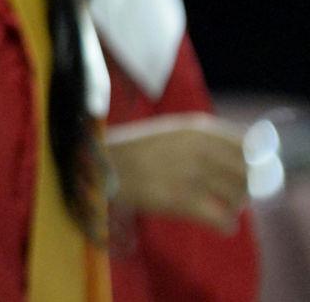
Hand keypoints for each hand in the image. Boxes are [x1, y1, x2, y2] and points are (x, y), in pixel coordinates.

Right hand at [106, 114, 249, 232]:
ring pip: (238, 198)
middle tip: (228, 193)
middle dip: (241, 186)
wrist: (105, 167)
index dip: (248, 162)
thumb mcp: (172, 131)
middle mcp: (199, 149)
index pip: (247, 147)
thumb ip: (206, 138)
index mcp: (197, 128)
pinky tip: (217, 223)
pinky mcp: (184, 201)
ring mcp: (192, 175)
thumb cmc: (138, 149)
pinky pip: (224, 220)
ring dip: (232, 205)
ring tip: (218, 206)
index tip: (240, 172)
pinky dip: (225, 225)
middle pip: (246, 174)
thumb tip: (245, 154)